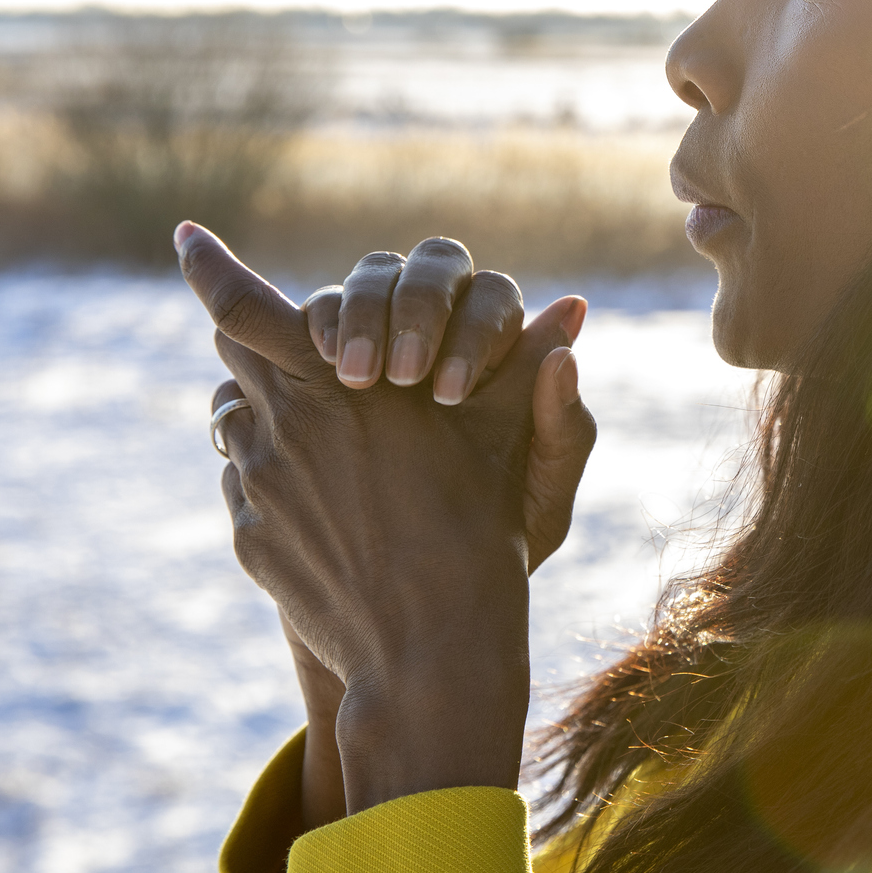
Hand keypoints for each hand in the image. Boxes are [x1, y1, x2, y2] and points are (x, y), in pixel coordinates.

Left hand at [181, 220, 588, 810]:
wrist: (431, 648)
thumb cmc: (483, 536)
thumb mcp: (509, 445)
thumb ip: (524, 372)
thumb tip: (571, 309)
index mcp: (341, 386)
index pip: (246, 306)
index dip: (211, 267)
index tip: (185, 234)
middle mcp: (284, 428)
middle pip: (232, 350)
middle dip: (252, 332)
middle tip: (289, 338)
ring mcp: (260, 486)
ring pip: (235, 416)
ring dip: (267, 408)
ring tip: (323, 428)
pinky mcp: (250, 538)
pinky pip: (246, 483)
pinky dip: (276, 474)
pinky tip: (329, 500)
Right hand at [299, 238, 592, 568]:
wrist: (421, 602)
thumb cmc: (498, 547)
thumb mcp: (539, 499)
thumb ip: (563, 420)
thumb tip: (575, 316)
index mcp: (500, 348)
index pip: (490, 296)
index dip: (473, 331)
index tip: (450, 391)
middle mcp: (437, 326)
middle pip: (421, 270)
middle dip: (407, 307)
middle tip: (398, 371)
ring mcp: (372, 338)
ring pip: (356, 287)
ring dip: (348, 315)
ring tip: (347, 372)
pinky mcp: (312, 365)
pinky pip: (296, 324)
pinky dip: (297, 338)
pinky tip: (298, 376)